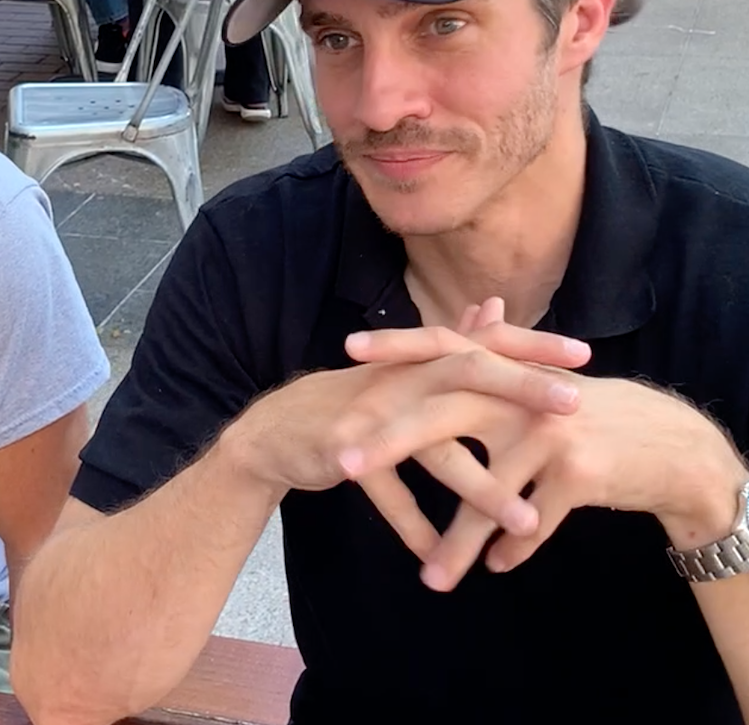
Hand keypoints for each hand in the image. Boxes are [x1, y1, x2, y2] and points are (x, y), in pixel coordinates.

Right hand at [223, 327, 586, 561]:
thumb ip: (453, 343)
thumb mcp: (404, 371)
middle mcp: (398, 377)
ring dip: (481, 487)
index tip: (586, 355)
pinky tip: (438, 556)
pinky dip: (412, 525)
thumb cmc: (354, 404)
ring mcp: (370, 413)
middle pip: (465, 375)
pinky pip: (387, 491)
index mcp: (417, 360)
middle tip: (575, 410)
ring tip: (525, 522)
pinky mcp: (346, 449)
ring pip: (434, 447)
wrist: (277, 431)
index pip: (482, 344)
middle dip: (521, 390)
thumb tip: (495, 306)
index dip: (531, 346)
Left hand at [347, 299, 747, 591]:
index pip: (441, 350)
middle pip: (442, 419)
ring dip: (458, 543)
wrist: (665, 443)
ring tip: (433, 578)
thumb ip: (500, 354)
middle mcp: (519, 396)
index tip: (344, 351)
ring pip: (487, 496)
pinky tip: (494, 569)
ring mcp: (547, 434)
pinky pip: (531, 523)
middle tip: (342, 464)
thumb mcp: (538, 381)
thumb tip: (478, 307)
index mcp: (504, 370)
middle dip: (389, 444)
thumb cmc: (581, 414)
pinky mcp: (577, 474)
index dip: (395, 348)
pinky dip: (513, 549)